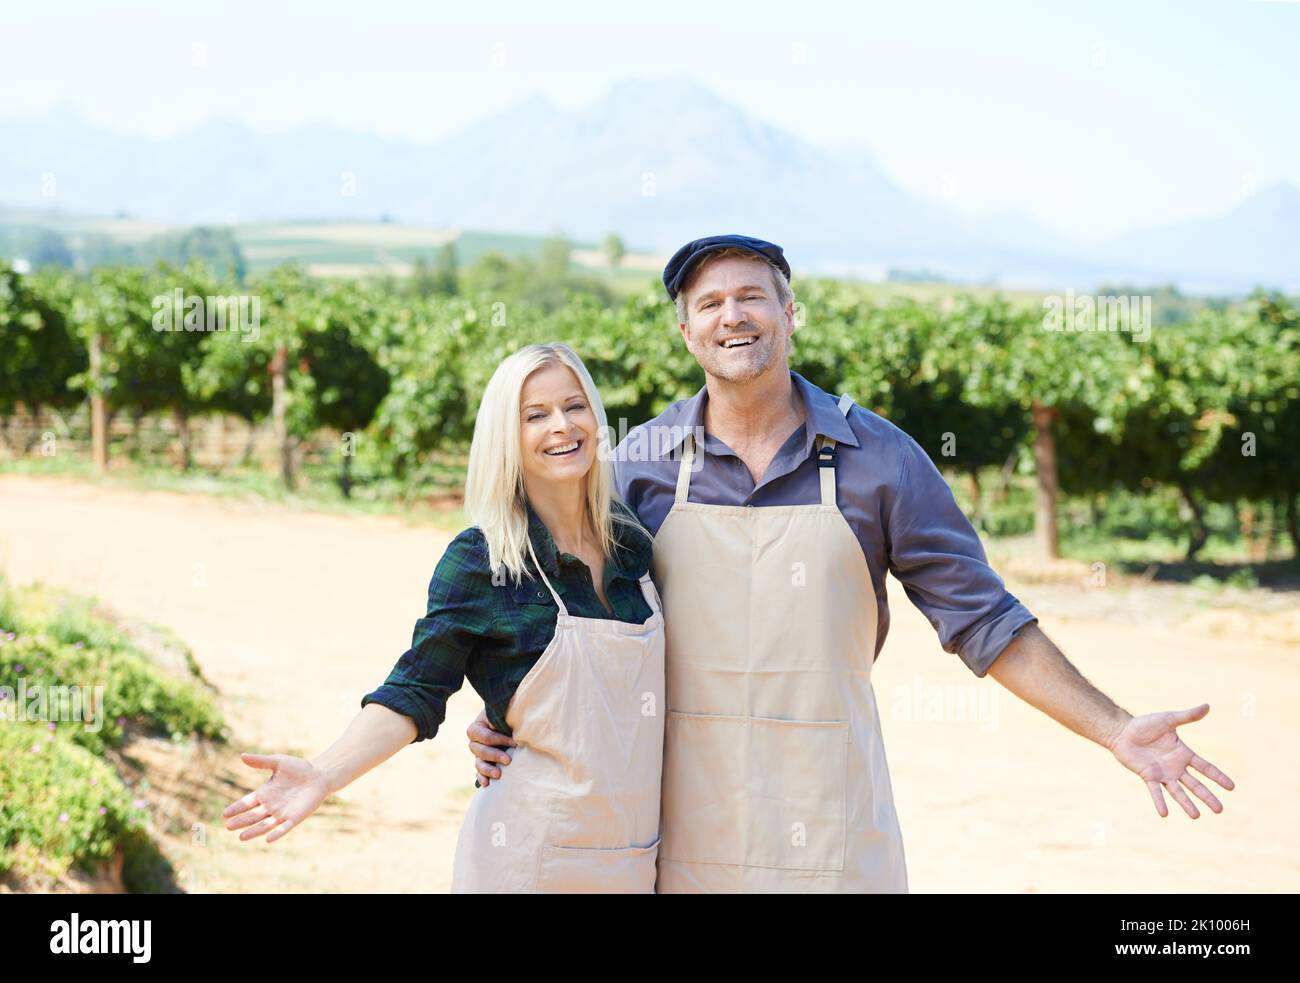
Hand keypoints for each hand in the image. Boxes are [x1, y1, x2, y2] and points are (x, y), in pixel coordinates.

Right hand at [222, 752, 330, 842]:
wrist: (319, 775)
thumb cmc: (298, 768)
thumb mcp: (278, 762)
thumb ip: (261, 761)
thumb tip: (241, 755)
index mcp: (264, 793)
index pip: (247, 802)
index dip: (237, 808)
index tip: (225, 814)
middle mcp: (271, 805)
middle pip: (252, 816)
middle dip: (241, 822)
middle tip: (228, 827)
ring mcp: (282, 813)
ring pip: (264, 825)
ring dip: (253, 831)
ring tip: (241, 837)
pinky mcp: (295, 818)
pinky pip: (284, 828)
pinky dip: (277, 833)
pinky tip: (268, 839)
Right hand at [468, 708, 516, 787]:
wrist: (508, 724)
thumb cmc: (506, 717)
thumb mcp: (503, 714)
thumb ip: (500, 719)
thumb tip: (499, 725)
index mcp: (477, 728)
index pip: (485, 736)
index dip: (499, 739)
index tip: (514, 742)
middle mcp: (474, 742)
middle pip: (480, 751)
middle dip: (495, 755)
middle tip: (508, 760)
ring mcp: (478, 755)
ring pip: (478, 763)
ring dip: (488, 769)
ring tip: (498, 774)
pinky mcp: (483, 764)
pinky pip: (479, 773)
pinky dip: (482, 778)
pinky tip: (486, 783)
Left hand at [1107, 703, 1234, 818]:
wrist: (1123, 731)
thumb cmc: (1146, 725)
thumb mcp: (1169, 719)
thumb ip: (1187, 716)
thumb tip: (1207, 706)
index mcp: (1184, 754)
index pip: (1205, 768)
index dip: (1218, 777)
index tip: (1232, 787)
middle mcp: (1176, 767)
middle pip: (1195, 785)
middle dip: (1207, 797)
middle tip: (1220, 810)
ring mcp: (1162, 773)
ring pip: (1178, 792)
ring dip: (1186, 804)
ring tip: (1196, 816)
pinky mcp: (1147, 776)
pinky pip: (1155, 791)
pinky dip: (1159, 802)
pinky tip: (1164, 814)